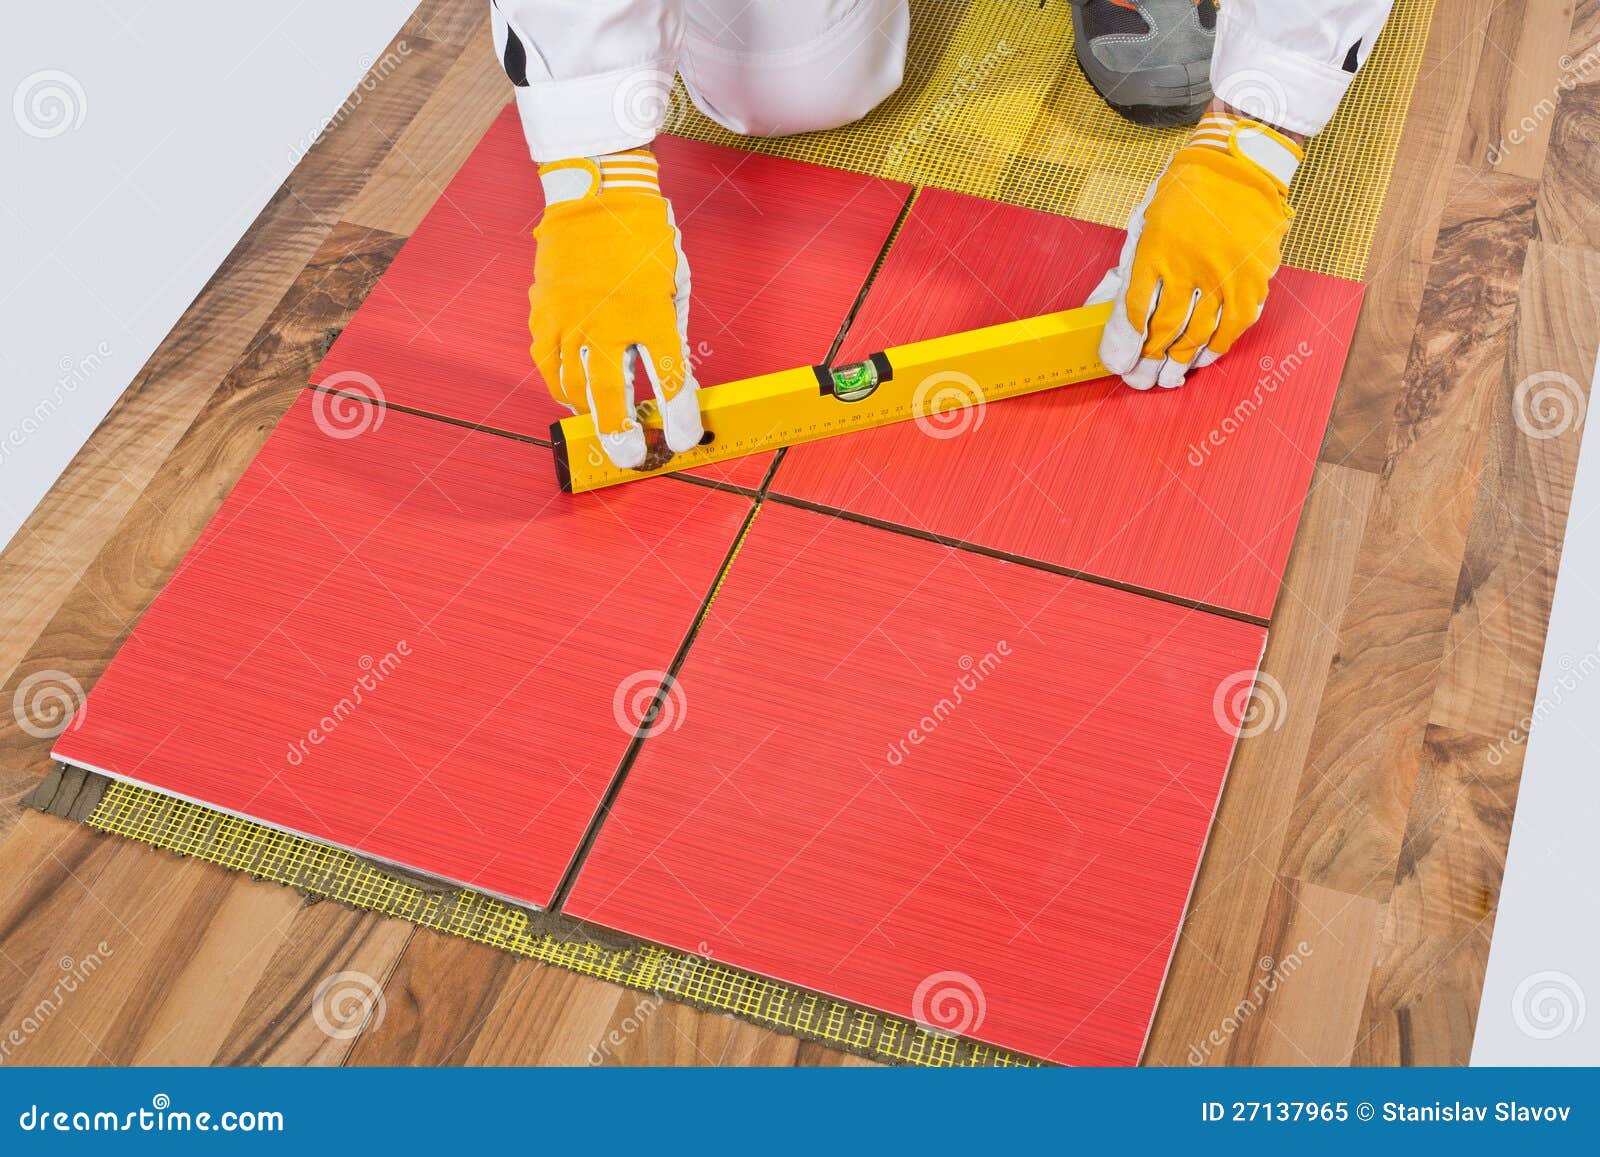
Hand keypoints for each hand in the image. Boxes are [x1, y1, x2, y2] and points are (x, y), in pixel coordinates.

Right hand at [530, 149, 701, 467]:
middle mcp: (606, 321)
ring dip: (590, 411)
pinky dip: (560, 384)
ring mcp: (570, 319)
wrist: (596, 196)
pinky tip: (573, 393)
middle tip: (628, 457)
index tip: (681, 441)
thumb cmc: (644, 239)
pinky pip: (548, 363)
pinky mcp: (544, 313)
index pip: (668, 380)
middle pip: (610, 396)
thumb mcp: (675, 285)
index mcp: (649, 313)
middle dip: (620, 434)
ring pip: (573, 386)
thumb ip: (674, 337)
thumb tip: (680, 385)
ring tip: (603, 423)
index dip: (677, 418)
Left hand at [1089, 112, 1302, 389]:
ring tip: (1166, 379)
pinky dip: (1216, 348)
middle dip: (1148, 363)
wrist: (1239, 163)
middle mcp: (1189, 266)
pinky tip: (1202, 360)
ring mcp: (1224, 274)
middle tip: (1139, 381)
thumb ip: (1129, 269)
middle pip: (1163, 330)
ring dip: (1179, 363)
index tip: (1116, 364)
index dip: (1122, 345)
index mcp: (1155, 250)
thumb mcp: (1144, 223)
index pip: (1133, 311)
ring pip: (1197, 334)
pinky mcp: (1253, 278)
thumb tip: (1105, 309)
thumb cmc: (1186, 192)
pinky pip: (1234, 325)